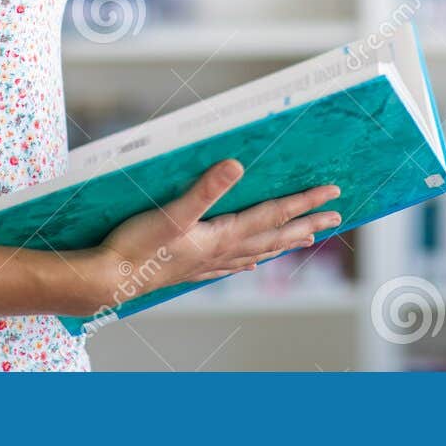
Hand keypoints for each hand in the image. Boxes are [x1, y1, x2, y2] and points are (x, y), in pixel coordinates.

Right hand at [83, 159, 340, 314]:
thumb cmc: (138, 248)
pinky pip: (233, 263)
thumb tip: (237, 166)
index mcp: (223, 235)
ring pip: (258, 251)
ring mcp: (209, 262)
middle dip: (307, 223)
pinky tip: (252, 261)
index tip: (331, 193)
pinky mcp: (193, 268)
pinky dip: (250, 259)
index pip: (274, 214)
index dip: (304, 202)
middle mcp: (223, 250)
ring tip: (305, 239)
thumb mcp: (172, 212)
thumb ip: (206, 189)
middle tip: (335, 218)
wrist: (110, 280)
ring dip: (284, 242)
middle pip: (275, 235)